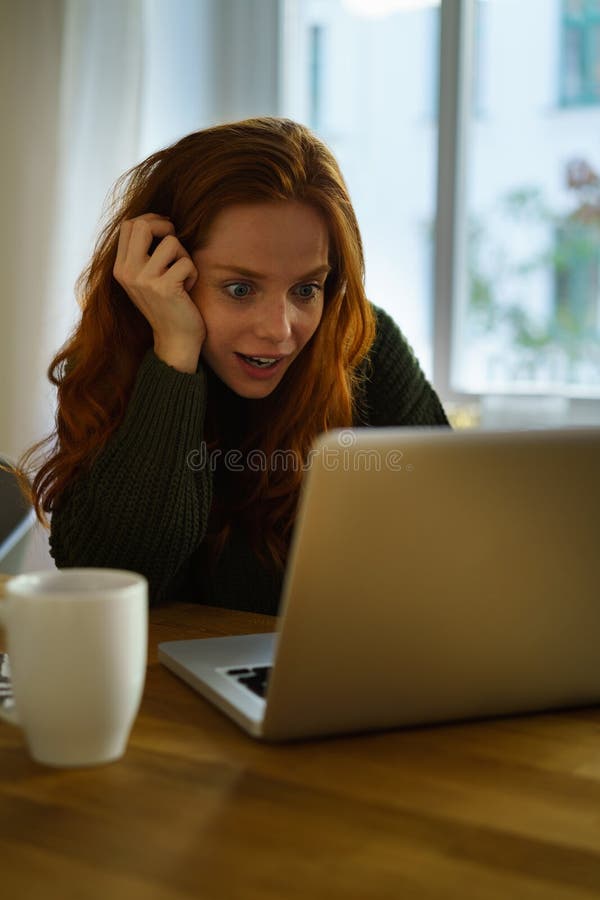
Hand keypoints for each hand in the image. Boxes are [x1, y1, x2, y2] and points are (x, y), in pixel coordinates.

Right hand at [113, 213, 205, 372]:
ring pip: (171, 242)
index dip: (151, 220)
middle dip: (166, 227)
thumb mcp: (146, 278)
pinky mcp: (164, 288)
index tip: (166, 229)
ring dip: (184, 256)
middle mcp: (127, 272)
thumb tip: (155, 220)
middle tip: (176, 243)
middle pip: (143, 225)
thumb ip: (143, 253)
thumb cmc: (166, 305)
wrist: (175, 340)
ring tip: (181, 275)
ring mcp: (144, 280)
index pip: (129, 225)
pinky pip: (187, 262)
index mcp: (120, 268)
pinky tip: (187, 289)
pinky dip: (192, 274)